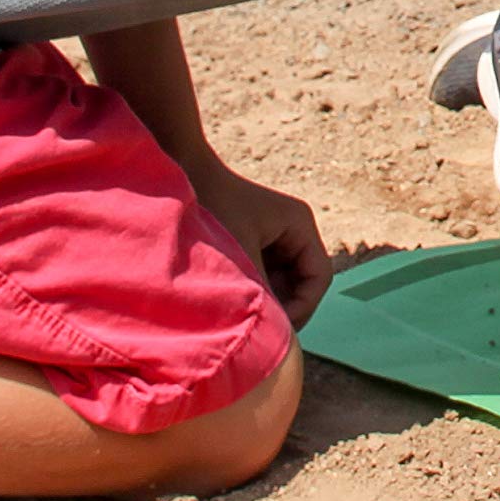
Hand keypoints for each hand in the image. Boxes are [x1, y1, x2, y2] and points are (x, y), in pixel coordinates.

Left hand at [188, 161, 331, 325]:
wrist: (181, 170)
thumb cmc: (211, 206)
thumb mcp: (239, 253)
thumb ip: (260, 290)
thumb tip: (274, 330)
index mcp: (300, 225)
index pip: (318, 277)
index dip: (303, 307)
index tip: (278, 329)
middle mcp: (293, 230)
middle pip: (303, 281)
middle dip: (284, 306)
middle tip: (260, 330)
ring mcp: (273, 236)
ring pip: (282, 281)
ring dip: (266, 298)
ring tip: (242, 315)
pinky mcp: (253, 242)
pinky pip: (263, 274)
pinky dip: (252, 289)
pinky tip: (231, 299)